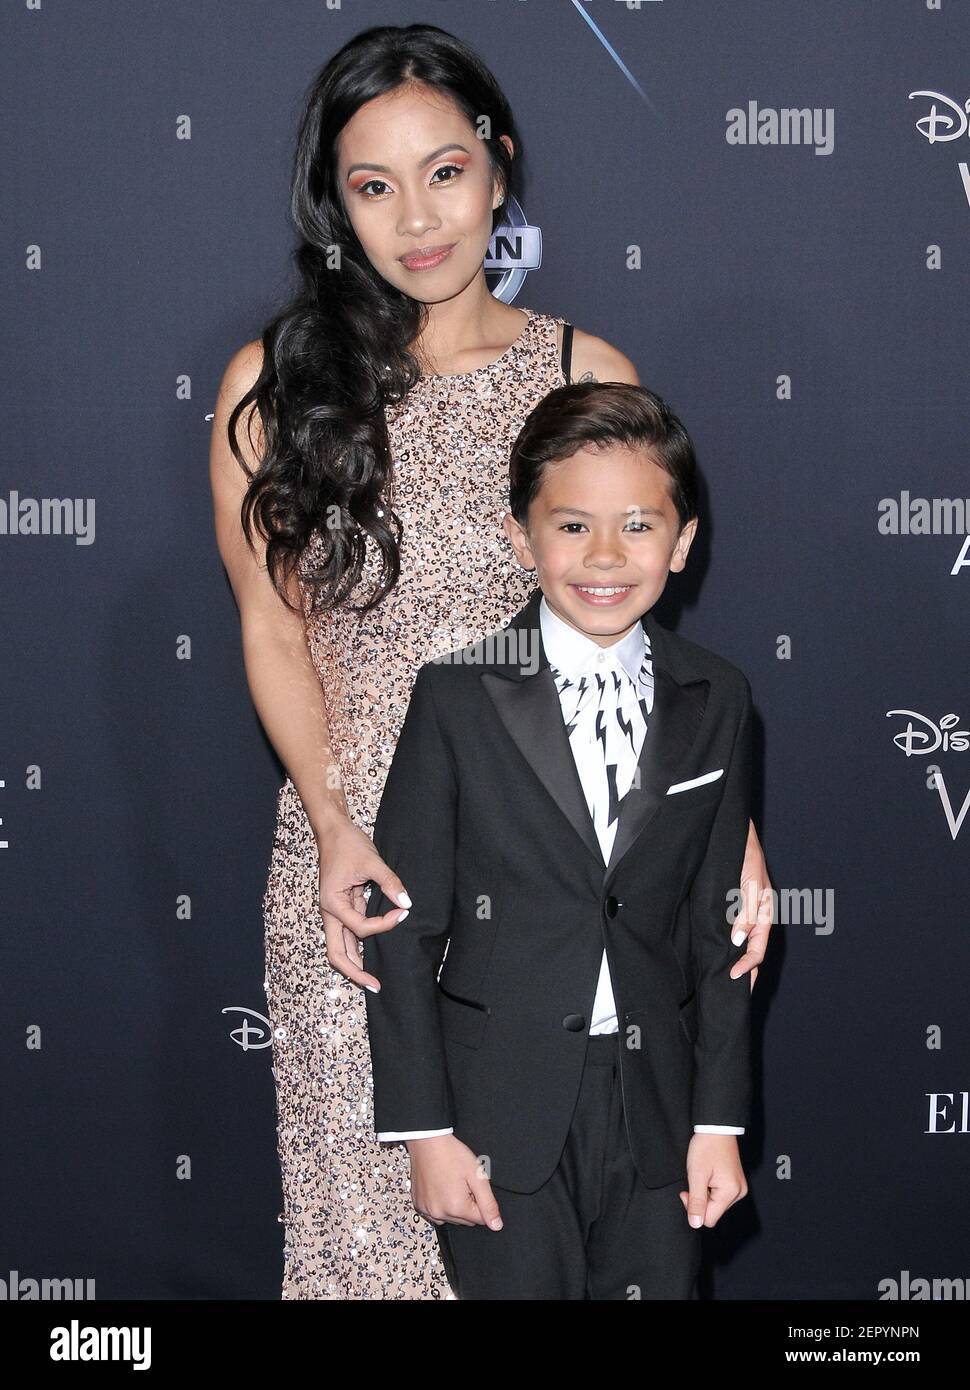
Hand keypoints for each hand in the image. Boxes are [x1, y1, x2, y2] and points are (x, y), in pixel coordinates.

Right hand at [315, 815, 410, 990]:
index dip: (384, 925)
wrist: (334, 831)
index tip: (402, 913)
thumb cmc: (348, 844)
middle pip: (337, 953)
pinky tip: (371, 955)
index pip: (360, 928)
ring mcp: (335, 913)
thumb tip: (407, 903)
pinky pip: (349, 934)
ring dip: (355, 964)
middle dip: (355, 972)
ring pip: (340, 948)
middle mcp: (330, 913)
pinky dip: (358, 947)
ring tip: (372, 980)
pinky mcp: (343, 908)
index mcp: (332, 903)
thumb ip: (390, 883)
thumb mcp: (372, 861)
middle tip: (375, 986)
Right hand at [406, 1134, 503, 1230]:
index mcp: (456, 1208)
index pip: (480, 1219)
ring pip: (450, 1218)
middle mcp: (439, 1214)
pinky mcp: (418, 1204)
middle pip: (465, 1220)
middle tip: (463, 1182)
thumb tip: (497, 1226)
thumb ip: (488, 1203)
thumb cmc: (452, 1154)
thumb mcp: (477, 1176)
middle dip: (468, 1205)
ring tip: (451, 1183)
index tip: (473, 1185)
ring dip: (454, 1207)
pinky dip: (441, 1205)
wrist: (427, 1141)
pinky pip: (435, 1213)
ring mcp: (426, 1210)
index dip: (480, 1201)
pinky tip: (440, 1188)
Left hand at [680, 1133, 747, 1228]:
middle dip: (699, 1201)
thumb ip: (696, 1201)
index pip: (709, 1219)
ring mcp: (739, 1188)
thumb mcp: (696, 1175)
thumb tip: (695, 1224)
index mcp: (731, 1192)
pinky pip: (720, 1196)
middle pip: (713, 1212)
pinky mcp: (736, 1183)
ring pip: (716, 1205)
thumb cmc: (706, 1147)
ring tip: (702, 1176)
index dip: (694, 1209)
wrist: (716, 1128)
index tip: (686, 1192)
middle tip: (693, 1182)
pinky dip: (710, 1190)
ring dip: (705, 1195)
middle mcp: (739, 1193)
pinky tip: (708, 1176)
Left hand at [730, 819, 772, 988]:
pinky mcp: (734, 906)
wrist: (734, 835)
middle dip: (747, 971)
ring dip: (738, 960)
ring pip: (744, 942)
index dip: (747, 965)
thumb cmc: (745, 856)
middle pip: (754, 950)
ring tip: (727, 978)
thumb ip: (745, 912)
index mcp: (764, 912)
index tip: (733, 976)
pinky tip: (720, 952)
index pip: (758, 948)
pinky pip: (734, 931)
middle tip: (734, 990)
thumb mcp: (748, 884)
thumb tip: (738, 940)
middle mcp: (757, 915)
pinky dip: (730, 945)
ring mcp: (746, 911)